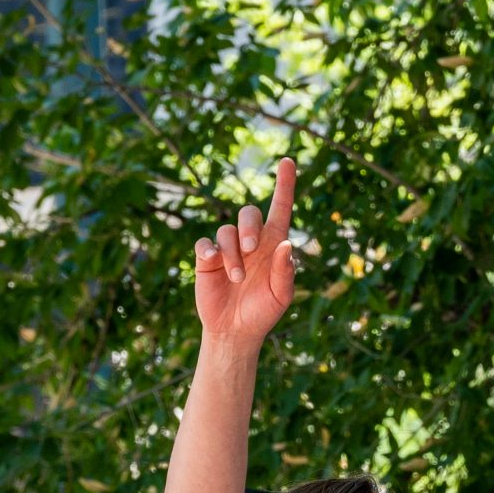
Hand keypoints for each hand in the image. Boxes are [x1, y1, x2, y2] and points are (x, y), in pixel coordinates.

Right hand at [193, 158, 299, 347]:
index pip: (280, 209)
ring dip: (232, 254)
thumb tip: (287, 243)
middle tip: (252, 249)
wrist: (235, 331)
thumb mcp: (281, 295)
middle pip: (249, 213)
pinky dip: (210, 251)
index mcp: (273, 244)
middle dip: (249, 227)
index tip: (288, 161)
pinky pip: (205, 243)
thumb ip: (286, 271)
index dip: (285, 185)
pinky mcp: (206, 258)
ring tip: (237, 278)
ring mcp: (227, 248)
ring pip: (226, 231)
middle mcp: (251, 241)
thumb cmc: (262, 312)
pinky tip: (213, 263)